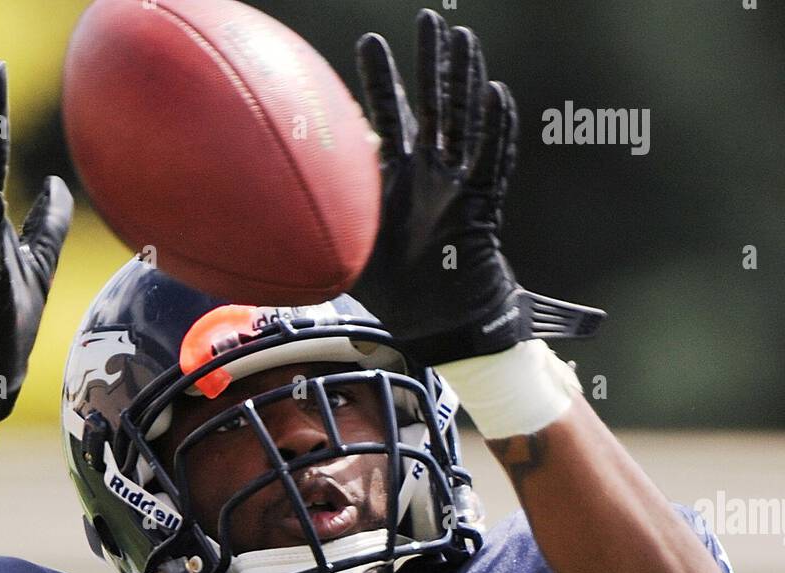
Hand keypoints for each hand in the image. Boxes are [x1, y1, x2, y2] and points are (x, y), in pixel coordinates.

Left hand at [351, 10, 603, 365]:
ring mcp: (460, 189)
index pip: (392, 118)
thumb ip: (332, 221)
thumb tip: (290, 196)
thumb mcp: (350, 252)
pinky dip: (498, 131)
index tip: (370, 42)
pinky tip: (498, 96)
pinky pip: (494, 164)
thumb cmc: (397, 294)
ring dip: (466, 83)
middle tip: (430, 20)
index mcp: (400, 180)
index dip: (382, 82)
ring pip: (466, 124)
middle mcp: (431, 177)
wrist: (438, 326)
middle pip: (436, 107)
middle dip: (432, 64)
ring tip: (464, 41)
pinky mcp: (483, 209)